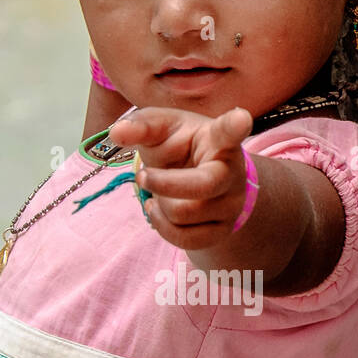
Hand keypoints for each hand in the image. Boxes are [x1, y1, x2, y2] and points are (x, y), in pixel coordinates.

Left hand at [107, 105, 254, 247]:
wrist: (199, 179)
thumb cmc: (180, 146)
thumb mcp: (160, 128)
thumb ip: (140, 126)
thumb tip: (116, 133)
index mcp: (217, 139)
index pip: (228, 132)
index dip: (235, 125)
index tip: (240, 118)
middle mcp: (232, 172)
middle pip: (200, 187)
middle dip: (162, 184)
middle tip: (143, 176)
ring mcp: (231, 204)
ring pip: (183, 215)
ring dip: (160, 204)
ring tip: (158, 192)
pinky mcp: (222, 230)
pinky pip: (185, 239)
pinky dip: (163, 227)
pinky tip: (160, 211)